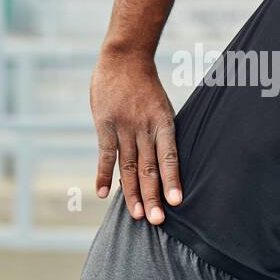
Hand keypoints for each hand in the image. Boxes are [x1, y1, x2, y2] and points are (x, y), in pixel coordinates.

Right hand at [91, 48, 181, 223]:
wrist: (124, 58)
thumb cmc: (146, 87)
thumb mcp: (161, 108)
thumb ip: (161, 134)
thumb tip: (166, 164)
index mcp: (164, 123)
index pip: (169, 157)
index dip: (172, 180)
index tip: (176, 202)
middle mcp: (144, 127)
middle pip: (149, 167)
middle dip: (152, 196)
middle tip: (157, 221)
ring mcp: (123, 126)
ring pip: (128, 165)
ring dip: (131, 192)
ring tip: (136, 215)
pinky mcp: (104, 124)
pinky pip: (105, 153)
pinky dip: (103, 174)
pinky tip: (103, 194)